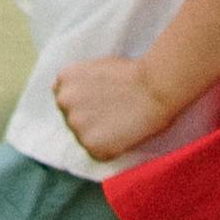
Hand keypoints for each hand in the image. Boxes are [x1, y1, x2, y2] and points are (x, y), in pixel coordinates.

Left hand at [49, 52, 181, 159]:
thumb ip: (82, 83)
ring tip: (122, 123)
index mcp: (65, 78)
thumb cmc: (136, 74)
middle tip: (114, 114)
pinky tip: (124, 134)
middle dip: (89, 118)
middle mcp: (64, 101)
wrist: (156, 86)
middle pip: (71, 117)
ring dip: (98, 134)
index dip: (85, 103)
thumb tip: (81, 99)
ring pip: (83, 136)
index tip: (101, 103)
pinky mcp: (90, 145)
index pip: (66, 98)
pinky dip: (110, 148)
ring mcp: (75, 124)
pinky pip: (97, 152)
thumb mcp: (98, 67)